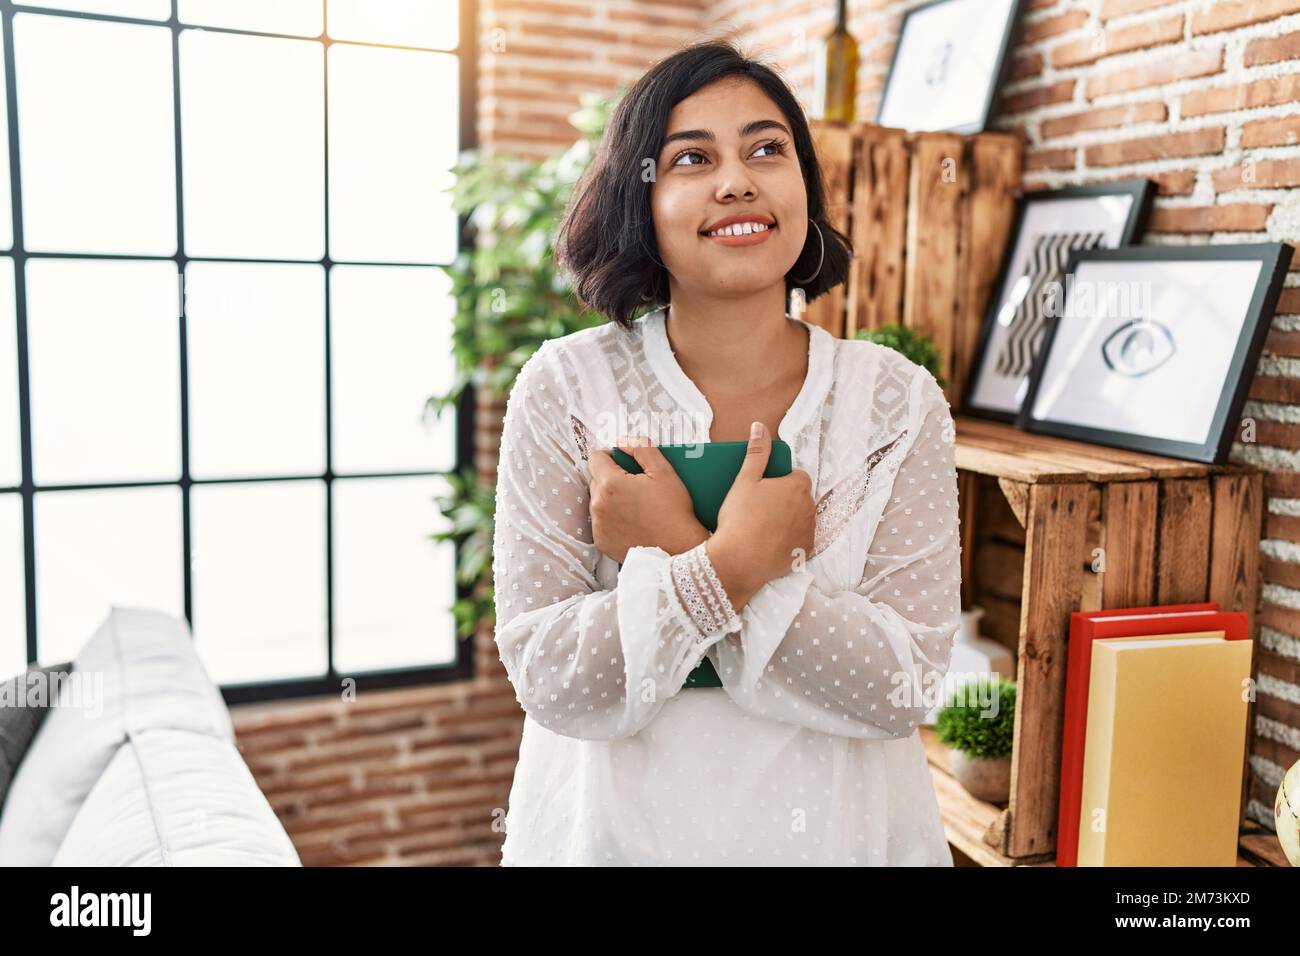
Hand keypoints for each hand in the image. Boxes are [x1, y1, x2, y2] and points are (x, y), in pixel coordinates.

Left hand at [587, 435, 708, 563]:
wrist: (679, 550)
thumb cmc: (674, 512)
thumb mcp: (664, 471)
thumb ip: (641, 448)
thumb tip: (623, 441)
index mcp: (610, 484)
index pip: (595, 458)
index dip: (610, 456)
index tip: (623, 463)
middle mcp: (598, 505)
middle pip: (596, 480)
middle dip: (612, 479)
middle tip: (636, 487)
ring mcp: (598, 526)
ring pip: (598, 502)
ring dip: (612, 500)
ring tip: (636, 506)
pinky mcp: (602, 542)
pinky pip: (601, 523)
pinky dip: (613, 520)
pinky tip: (632, 522)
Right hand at [707, 421, 814, 611]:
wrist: (738, 561)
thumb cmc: (739, 518)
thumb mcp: (744, 480)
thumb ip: (756, 452)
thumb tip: (760, 427)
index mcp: (798, 486)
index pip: (797, 476)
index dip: (779, 481)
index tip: (763, 490)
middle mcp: (810, 508)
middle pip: (800, 498)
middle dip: (785, 500)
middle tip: (759, 508)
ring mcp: (809, 532)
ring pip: (801, 519)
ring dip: (788, 520)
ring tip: (763, 527)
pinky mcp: (805, 552)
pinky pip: (800, 541)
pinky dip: (789, 541)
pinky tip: (770, 543)